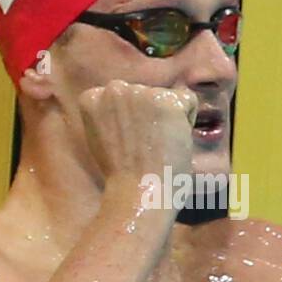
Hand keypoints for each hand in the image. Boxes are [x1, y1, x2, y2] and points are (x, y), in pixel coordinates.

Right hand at [80, 80, 196, 187]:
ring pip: (166, 97)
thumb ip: (113, 116)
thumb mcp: (103, 138)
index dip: (132, 122)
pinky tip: (171, 142)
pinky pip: (188, 102)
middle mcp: (114, 88)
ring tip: (157, 147)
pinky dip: (187, 121)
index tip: (128, 144)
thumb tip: (134, 106)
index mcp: (93, 97)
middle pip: (146, 94)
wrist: (138, 193)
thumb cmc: (123, 176)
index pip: (123, 97)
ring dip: (168, 119)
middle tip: (145, 148)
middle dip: (151, 116)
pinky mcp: (166, 100)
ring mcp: (140, 92)